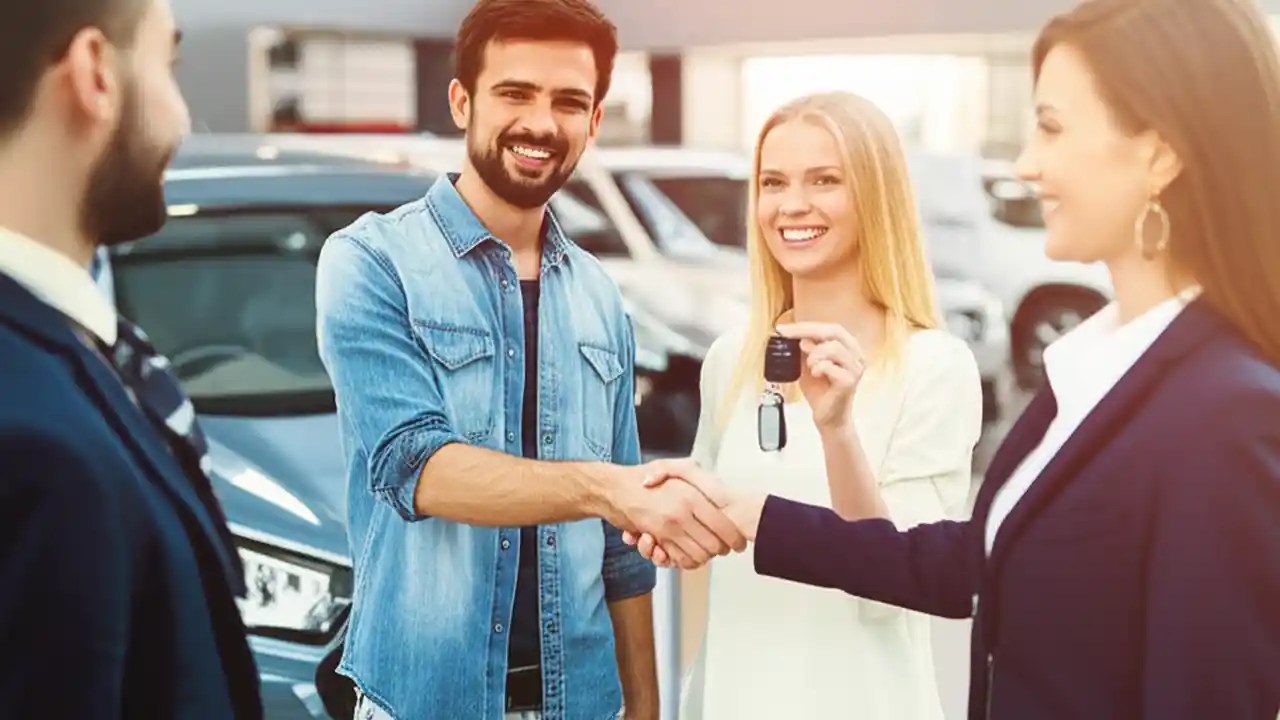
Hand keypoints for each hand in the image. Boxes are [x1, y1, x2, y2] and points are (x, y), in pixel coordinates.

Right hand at [622, 472, 766, 568]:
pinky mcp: (656, 540)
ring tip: (707, 550)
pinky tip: (687, 552)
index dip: (734, 538)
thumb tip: (718, 492)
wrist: (613, 490)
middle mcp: (681, 514)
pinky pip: (679, 559)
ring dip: (704, 557)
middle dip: (721, 550)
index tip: (738, 542)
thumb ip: (699, 474)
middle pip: (714, 545)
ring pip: (698, 555)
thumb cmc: (643, 478)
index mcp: (691, 496)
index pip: (723, 525)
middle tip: (724, 548)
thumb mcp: (675, 466)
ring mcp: (668, 529)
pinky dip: (686, 561)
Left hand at [775, 321, 866, 431]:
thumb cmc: (821, 391)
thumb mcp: (808, 364)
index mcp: (849, 348)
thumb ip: (805, 349)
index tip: (783, 328)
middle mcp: (856, 355)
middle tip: (787, 336)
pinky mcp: (850, 382)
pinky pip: (832, 366)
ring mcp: (855, 368)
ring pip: (834, 348)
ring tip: (809, 366)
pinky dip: (819, 368)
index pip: (829, 328)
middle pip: (834, 332)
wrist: (828, 418)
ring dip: (814, 354)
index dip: (806, 325)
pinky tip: (815, 374)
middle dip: (807, 331)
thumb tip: (795, 334)